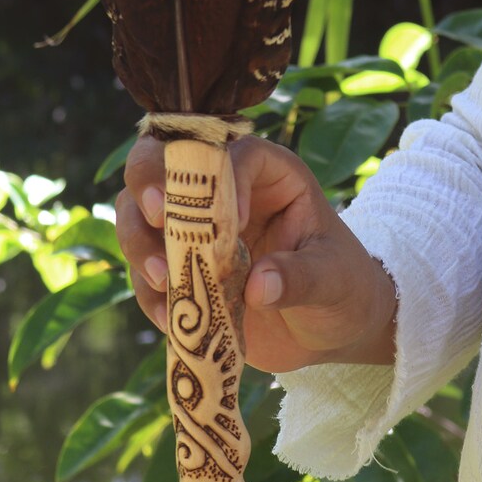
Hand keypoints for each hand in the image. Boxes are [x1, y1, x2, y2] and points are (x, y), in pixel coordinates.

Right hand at [116, 135, 396, 372]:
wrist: (329, 329)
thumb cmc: (342, 287)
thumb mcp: (334, 279)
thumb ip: (301, 277)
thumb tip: (260, 285)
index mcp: (268, 173)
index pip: (235, 152)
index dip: (223, 176)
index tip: (233, 225)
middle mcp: (222, 189)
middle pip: (164, 160)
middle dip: (150, 181)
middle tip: (156, 215)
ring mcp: (193, 227)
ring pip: (140, 211)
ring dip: (139, 240)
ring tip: (162, 278)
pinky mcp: (179, 268)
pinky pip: (145, 270)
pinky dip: (148, 292)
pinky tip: (168, 318)